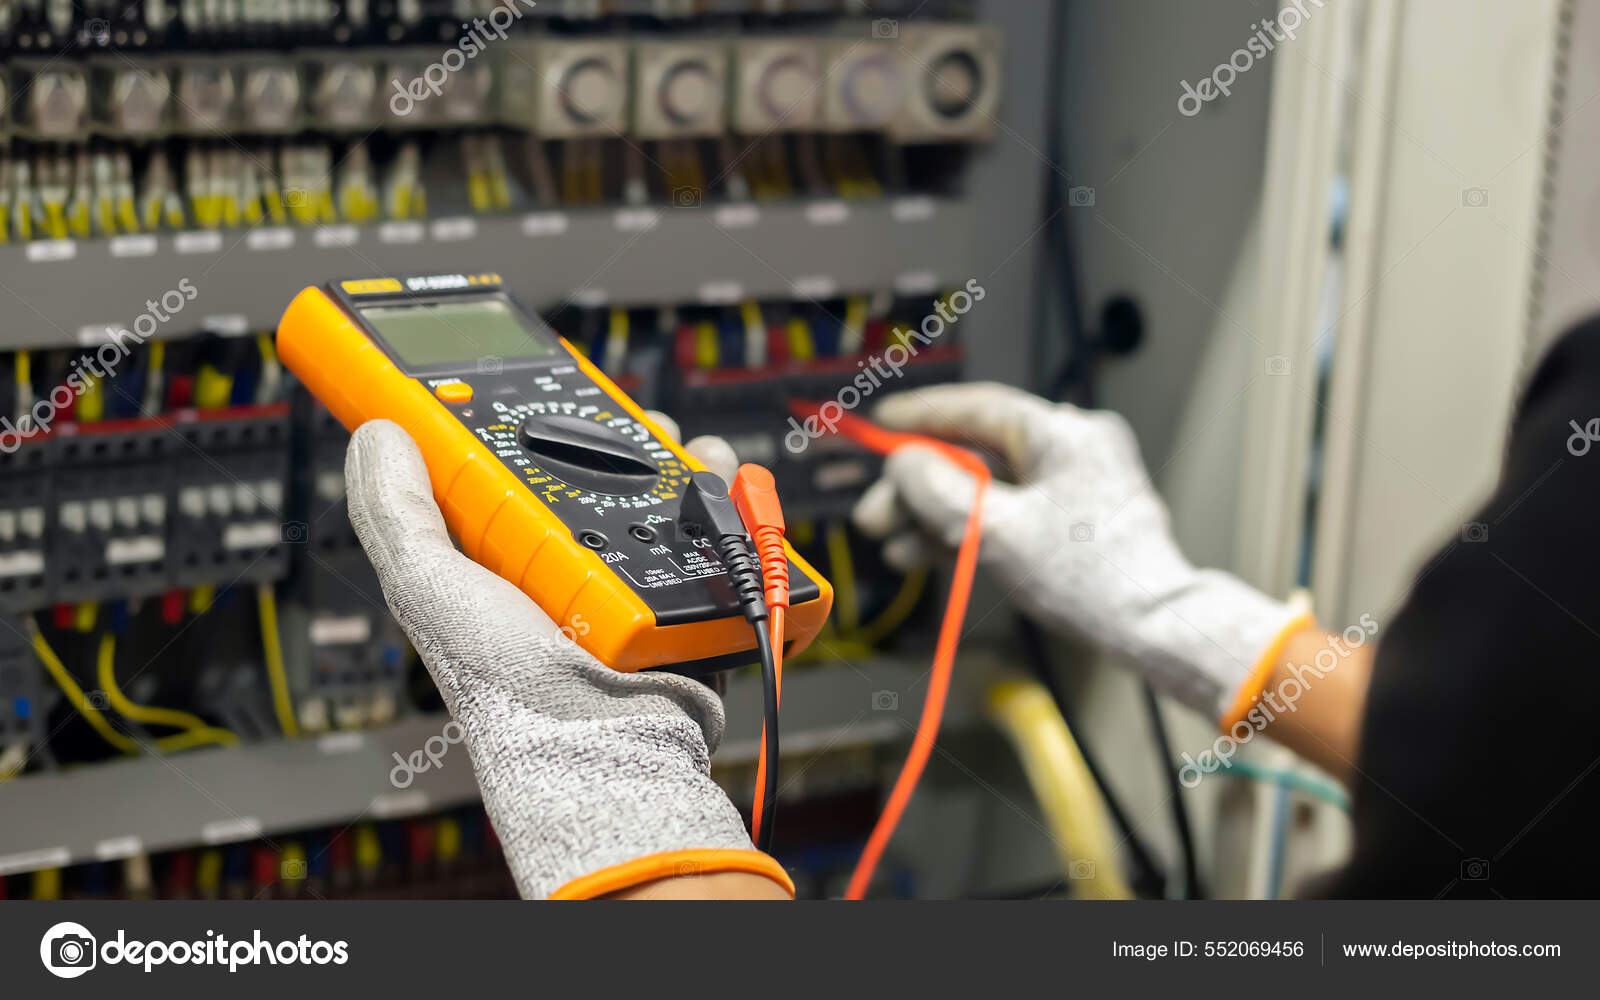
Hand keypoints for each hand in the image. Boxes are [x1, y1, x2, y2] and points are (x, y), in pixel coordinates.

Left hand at [344, 417, 788, 898]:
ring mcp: (635, 584)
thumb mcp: (426, 587)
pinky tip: (727, 486)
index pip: (517, 464)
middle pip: (601, 469)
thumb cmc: (506, 685)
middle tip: (631, 414)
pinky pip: (715, 534)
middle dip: (622, 430)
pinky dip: (731, 502)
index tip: (544, 382)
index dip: (529, 418)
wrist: (600, 746)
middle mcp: (571, 566)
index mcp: (506, 558)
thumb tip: (376, 433)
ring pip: (666, 494)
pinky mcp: (689, 600)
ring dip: (684, 459)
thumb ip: (395, 511)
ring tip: (687, 448)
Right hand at [852, 383, 1303, 720]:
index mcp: (1062, 433)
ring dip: (938, 516)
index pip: (978, 407)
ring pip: (988, 488)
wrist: (1153, 626)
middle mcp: (1072, 447)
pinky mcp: (1076, 519)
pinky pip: (1009, 512)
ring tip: (891, 545)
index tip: (880, 423)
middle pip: (976, 455)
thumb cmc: (1088, 577)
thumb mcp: (997, 531)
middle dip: (920, 487)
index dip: (922, 415)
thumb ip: (940, 491)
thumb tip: (903, 463)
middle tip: (874, 514)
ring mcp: (1076, 484)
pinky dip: (971, 531)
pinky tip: (925, 554)